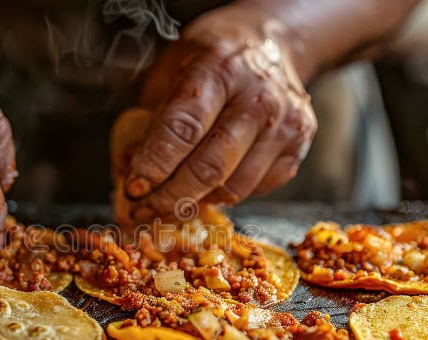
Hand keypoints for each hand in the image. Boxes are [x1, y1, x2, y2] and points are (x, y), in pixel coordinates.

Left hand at [120, 3, 315, 221]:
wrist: (271, 42)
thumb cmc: (211, 60)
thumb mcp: (170, 71)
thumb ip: (150, 120)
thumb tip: (128, 172)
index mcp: (218, 69)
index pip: (183, 129)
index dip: (154, 165)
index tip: (133, 188)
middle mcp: (257, 96)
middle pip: (210, 167)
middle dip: (170, 197)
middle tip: (144, 210)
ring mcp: (285, 121)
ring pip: (235, 186)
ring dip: (197, 203)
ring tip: (172, 202)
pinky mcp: (300, 142)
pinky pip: (259, 188)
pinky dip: (227, 195)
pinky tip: (209, 186)